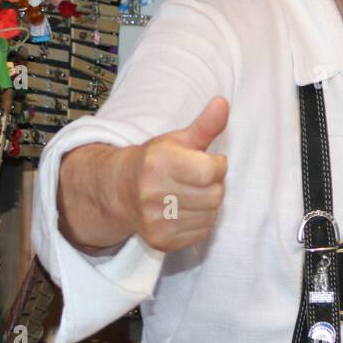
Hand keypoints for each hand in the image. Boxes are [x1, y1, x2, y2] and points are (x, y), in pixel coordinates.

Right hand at [121, 97, 229, 252]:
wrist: (120, 191)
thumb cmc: (155, 161)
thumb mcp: (178, 139)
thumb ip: (205, 125)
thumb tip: (223, 102)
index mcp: (159, 163)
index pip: (211, 171)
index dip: (217, 166)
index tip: (209, 162)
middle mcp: (153, 193)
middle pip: (215, 195)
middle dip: (214, 185)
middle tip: (199, 179)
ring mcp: (155, 220)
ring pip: (211, 215)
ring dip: (209, 204)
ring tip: (192, 194)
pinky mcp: (160, 240)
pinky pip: (202, 233)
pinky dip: (201, 222)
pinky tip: (186, 210)